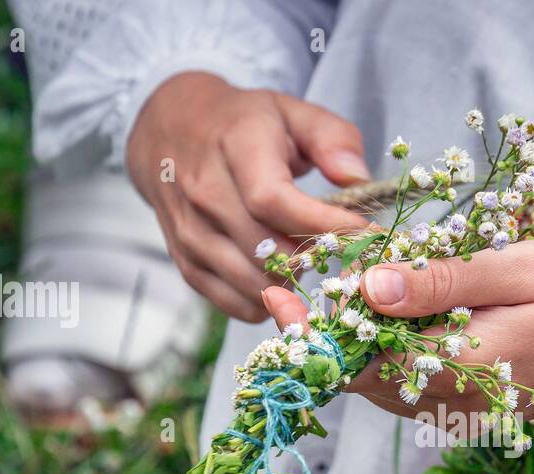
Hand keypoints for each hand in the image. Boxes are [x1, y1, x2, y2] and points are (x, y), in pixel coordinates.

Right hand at [126, 72, 370, 321]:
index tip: (364, 233)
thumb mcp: (293, 112)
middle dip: (313, 257)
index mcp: (236, 147)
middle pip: (266, 249)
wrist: (170, 130)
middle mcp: (204, 192)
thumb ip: (334, 139)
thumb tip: (360, 181)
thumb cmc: (244, 124)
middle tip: (339, 252)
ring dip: (291, 282)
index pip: (274, 201)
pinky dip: (266, 302)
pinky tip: (282, 280)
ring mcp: (190, 231)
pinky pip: (233, 302)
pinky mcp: (186, 261)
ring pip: (251, 282)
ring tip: (308, 260)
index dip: (322, 224)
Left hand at [260, 239, 533, 418]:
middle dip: (324, 344)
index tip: (278, 297)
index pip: (366, 361)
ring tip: (322, 308)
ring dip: (353, 354)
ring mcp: (473, 411)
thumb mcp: (520, 267)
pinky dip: (389, 363)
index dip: (314, 333)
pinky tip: (383, 326)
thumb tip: (368, 286)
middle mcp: (462, 402)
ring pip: (389, 392)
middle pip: (369, 383)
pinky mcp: (483, 408)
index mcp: (466, 366)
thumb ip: (444, 281)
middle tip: (287, 297)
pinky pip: (418, 394)